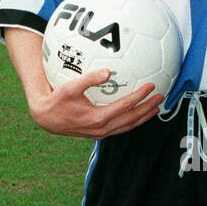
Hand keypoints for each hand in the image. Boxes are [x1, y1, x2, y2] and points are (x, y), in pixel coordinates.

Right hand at [28, 69, 163, 138]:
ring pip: (127, 126)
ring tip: (155, 108)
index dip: (139, 96)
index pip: (125, 107)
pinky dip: (132, 120)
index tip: (150, 86)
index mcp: (98, 118)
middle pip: (131, 119)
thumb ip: (89, 80)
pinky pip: (121, 127)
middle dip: (147, 109)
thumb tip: (108, 72)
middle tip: (160, 97)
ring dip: (143, 117)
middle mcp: (102, 129)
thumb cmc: (57, 100)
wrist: (46, 118)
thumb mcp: (70, 87)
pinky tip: (138, 113)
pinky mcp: (99, 133)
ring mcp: (101, 133)